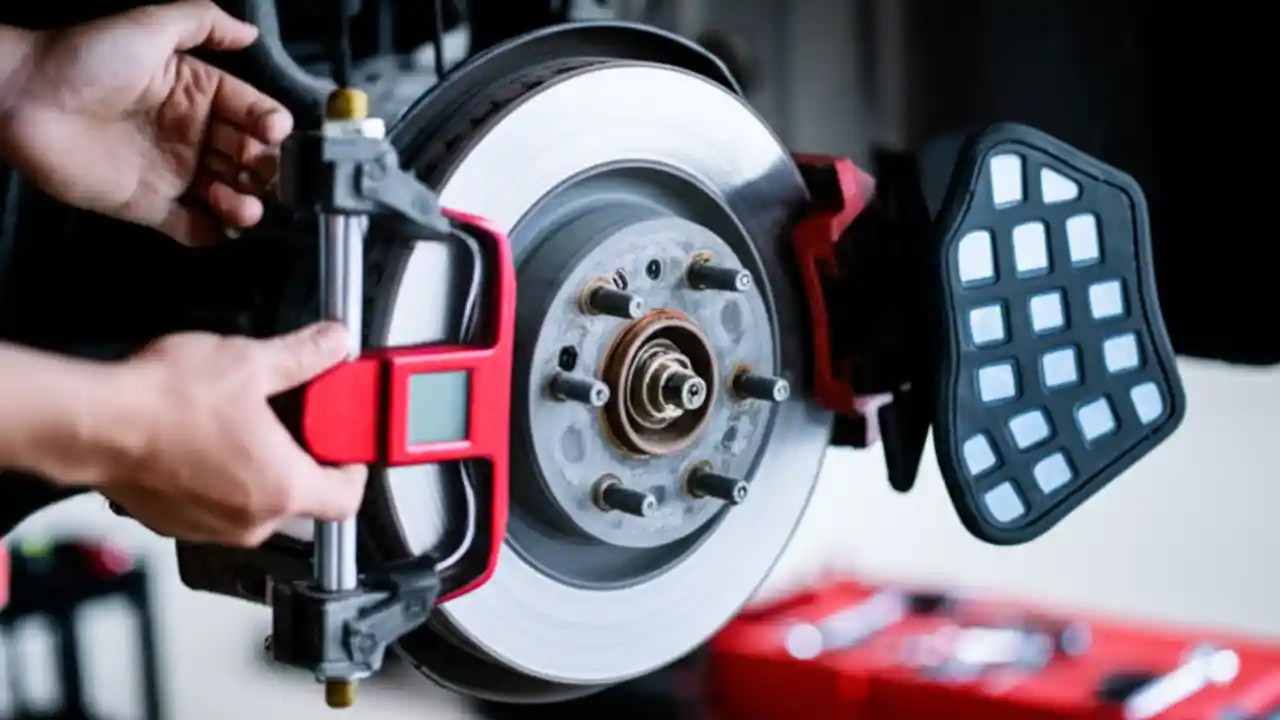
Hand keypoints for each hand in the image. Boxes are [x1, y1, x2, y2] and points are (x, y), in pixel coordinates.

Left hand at [0, 0, 291, 245]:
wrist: (27, 99)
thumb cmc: (84, 59)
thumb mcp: (150, 26)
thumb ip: (204, 22)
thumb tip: (251, 34)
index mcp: (199, 94)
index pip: (254, 114)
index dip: (272, 126)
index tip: (274, 134)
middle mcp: (193, 135)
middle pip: (251, 159)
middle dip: (266, 170)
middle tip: (260, 173)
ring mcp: (175, 173)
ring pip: (231, 196)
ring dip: (247, 204)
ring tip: (241, 204)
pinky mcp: (152, 207)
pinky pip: (195, 227)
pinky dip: (215, 232)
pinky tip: (221, 225)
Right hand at [101, 322, 365, 546]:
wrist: (92, 422)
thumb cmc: (164, 403)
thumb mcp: (251, 363)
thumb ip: (304, 355)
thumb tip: (334, 343)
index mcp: (282, 488)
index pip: (347, 498)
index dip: (354, 467)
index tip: (347, 442)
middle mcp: (251, 521)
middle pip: (304, 498)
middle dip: (305, 456)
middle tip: (298, 417)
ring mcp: (212, 527)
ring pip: (259, 501)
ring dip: (261, 465)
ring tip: (247, 421)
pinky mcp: (177, 522)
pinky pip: (219, 504)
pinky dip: (223, 476)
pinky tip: (210, 437)